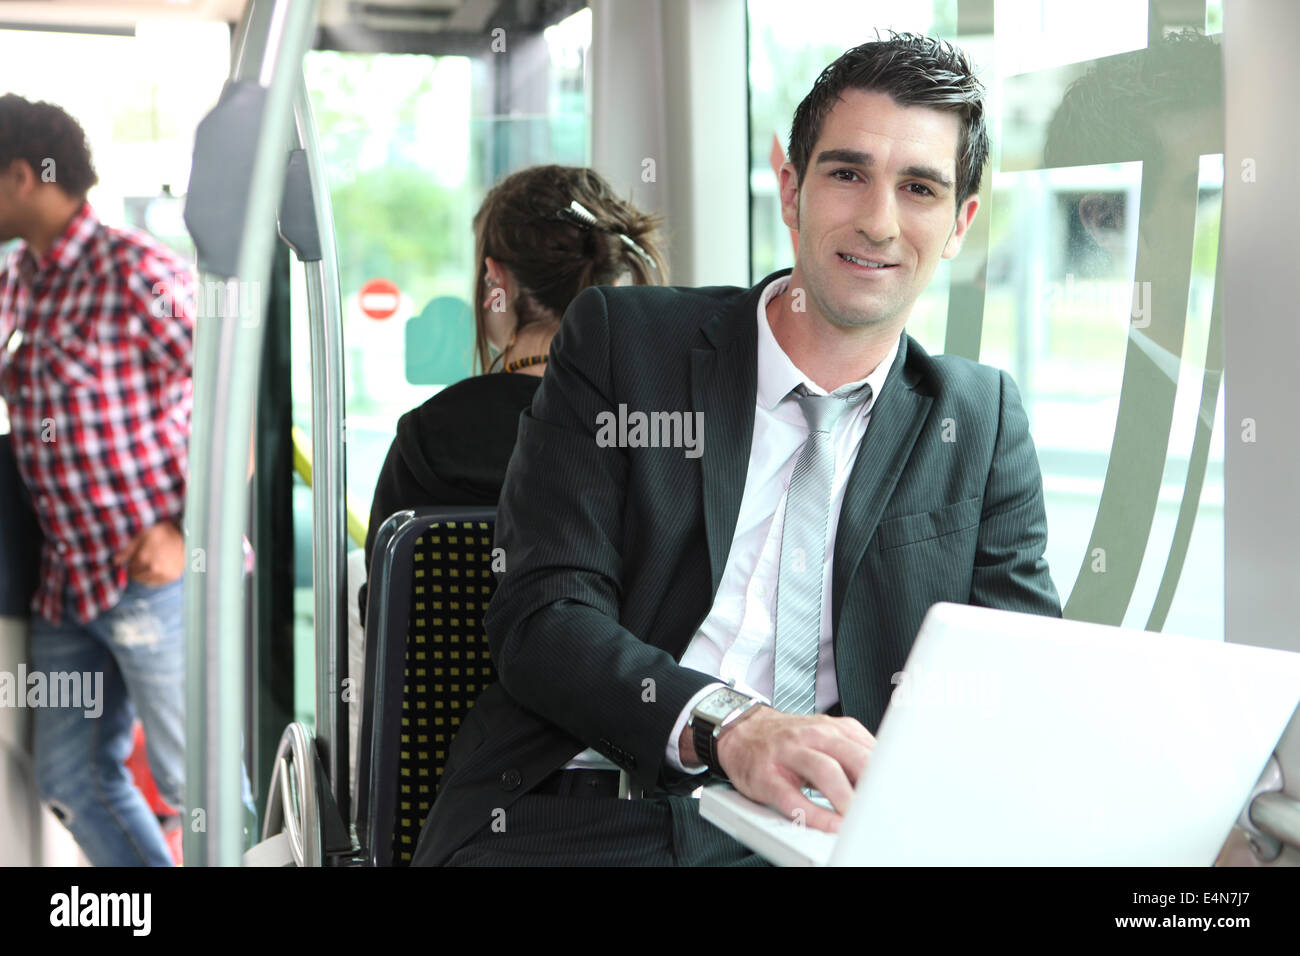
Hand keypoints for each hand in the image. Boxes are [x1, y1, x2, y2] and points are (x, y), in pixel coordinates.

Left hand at [115, 520, 184, 585]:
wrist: (185, 535)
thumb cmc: (161, 534)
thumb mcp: (142, 536)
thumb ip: (127, 550)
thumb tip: (115, 562)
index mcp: (143, 558)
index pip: (130, 569)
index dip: (133, 563)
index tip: (139, 556)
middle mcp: (153, 568)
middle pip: (137, 576)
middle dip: (138, 569)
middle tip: (146, 560)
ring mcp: (164, 574)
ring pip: (146, 581)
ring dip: (146, 574)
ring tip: (153, 563)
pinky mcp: (172, 577)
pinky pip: (157, 583)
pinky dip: (156, 578)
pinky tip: (161, 567)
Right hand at [714, 707, 874, 833]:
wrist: (742, 729)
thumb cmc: (790, 740)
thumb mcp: (825, 737)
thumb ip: (854, 754)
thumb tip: (888, 781)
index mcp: (833, 728)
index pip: (869, 748)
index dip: (890, 772)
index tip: (902, 792)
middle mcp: (813, 736)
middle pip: (852, 756)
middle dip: (873, 783)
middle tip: (886, 807)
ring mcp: (789, 754)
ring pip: (824, 771)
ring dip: (845, 797)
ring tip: (858, 819)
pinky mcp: (766, 775)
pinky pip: (791, 797)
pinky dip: (812, 814)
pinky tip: (827, 825)